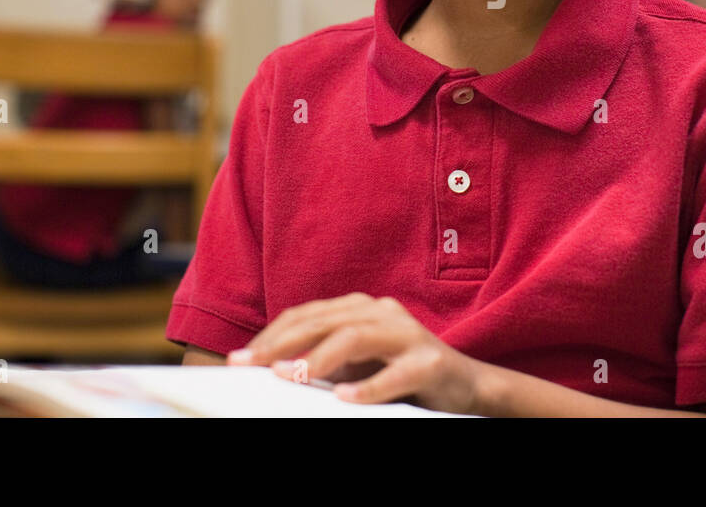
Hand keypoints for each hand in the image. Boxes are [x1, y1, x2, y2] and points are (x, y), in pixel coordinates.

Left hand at [228, 292, 485, 413]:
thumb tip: (275, 367)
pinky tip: (344, 397)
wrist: (465, 385)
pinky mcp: (430, 363)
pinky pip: (395, 374)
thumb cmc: (402, 372)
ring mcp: (408, 335)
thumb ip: (325, 356)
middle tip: (250, 365)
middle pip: (325, 321)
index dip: (272, 334)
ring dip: (319, 357)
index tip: (240, 358)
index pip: (308, 314)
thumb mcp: (358, 362)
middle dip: (283, 343)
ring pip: (356, 337)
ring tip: (292, 376)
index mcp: (362, 308)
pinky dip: (367, 386)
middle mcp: (383, 313)